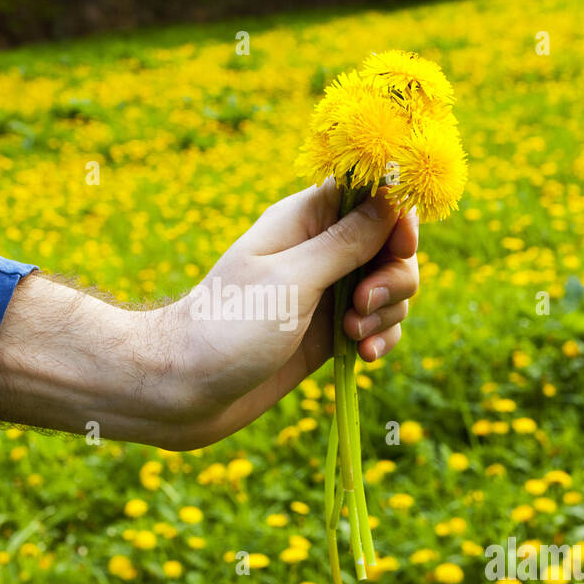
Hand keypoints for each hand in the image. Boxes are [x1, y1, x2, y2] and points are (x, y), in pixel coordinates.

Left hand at [0, 178, 419, 448]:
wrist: (184, 389)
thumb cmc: (229, 326)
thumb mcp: (293, 280)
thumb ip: (347, 241)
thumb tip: (392, 194)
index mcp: (305, 220)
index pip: (373, 194)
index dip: (398, 215)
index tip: (399, 246)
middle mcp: (320, 251)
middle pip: (392, 244)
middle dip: (396, 275)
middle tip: (364, 303)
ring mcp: (327, 293)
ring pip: (391, 288)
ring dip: (389, 312)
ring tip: (354, 337)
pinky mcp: (330, 332)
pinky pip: (377, 324)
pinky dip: (381, 337)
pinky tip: (364, 356)